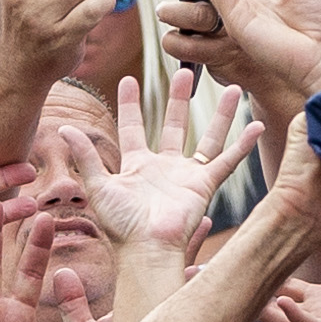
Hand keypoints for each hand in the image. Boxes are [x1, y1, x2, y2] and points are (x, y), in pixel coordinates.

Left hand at [60, 70, 260, 253]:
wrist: (148, 249)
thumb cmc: (121, 225)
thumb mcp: (98, 186)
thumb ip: (86, 156)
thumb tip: (64, 127)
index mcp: (137, 166)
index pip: (133, 127)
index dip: (131, 104)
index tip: (128, 79)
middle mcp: (164, 168)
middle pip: (174, 125)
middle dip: (179, 99)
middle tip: (186, 72)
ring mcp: (187, 176)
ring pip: (208, 137)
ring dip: (220, 114)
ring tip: (233, 88)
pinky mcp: (205, 185)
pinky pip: (227, 160)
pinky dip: (242, 144)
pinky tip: (256, 125)